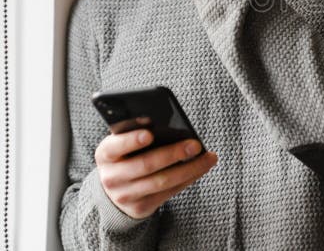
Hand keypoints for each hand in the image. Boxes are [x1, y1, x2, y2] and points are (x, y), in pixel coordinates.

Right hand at [94, 128, 217, 219]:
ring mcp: (125, 195)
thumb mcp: (122, 144)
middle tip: (195, 144)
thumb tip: (169, 124)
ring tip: (208, 157)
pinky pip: (169, 192)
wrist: (115, 191)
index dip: (131, 141)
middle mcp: (112, 176)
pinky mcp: (141, 207)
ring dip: (189, 168)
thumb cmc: (126, 156)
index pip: (114, 147)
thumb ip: (137, 134)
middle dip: (173, 154)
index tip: (149, 134)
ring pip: (162, 181)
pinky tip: (202, 167)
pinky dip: (189, 178)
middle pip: (146, 165)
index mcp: (105, 154)